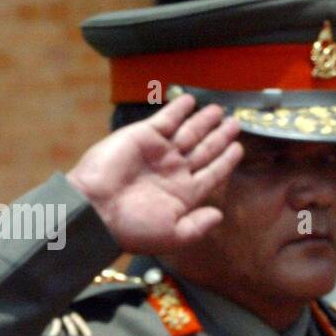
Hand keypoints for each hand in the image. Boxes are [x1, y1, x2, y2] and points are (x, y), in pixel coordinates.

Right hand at [66, 93, 242, 253]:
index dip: (226, 161)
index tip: (239, 149)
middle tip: (235, 123)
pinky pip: (167, 120)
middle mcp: (174, 171)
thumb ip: (198, 226)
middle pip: (205, 149)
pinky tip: (191, 101)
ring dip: (204, 121)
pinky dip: (179, 110)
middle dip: (220, 137)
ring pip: (190, 132)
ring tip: (220, 111)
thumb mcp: (172, 234)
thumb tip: (219, 215)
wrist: (96, 209)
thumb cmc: (132, 228)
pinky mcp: (144, 136)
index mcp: (184, 194)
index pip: (212, 174)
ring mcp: (160, 152)